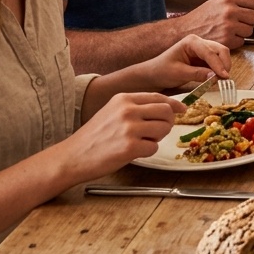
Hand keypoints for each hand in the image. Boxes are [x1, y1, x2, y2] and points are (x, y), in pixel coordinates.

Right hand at [64, 91, 182, 177]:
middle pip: (166, 111)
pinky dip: (147, 152)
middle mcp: (127, 110)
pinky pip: (154, 148)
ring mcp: (129, 128)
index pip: (158, 97)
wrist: (72, 156)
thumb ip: (136, 108)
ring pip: (163, 129)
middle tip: (157, 132)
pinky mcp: (129, 147)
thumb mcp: (112, 112)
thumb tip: (167, 108)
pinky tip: (132, 152)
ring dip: (158, 138)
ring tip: (141, 142)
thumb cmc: (94, 136)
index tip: (181, 110)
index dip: (173, 104)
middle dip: (167, 123)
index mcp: (123, 99)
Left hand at [139, 35, 231, 89]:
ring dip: (223, 67)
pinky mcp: (204, 59)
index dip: (218, 64)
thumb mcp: (178, 73)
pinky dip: (219, 71)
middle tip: (225, 79)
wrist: (152, 75)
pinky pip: (216, 63)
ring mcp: (202, 50)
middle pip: (220, 50)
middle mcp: (199, 43)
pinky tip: (216, 79)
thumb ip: (197, 74)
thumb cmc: (162, 71)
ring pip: (221, 56)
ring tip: (220, 80)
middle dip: (224, 64)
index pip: (210, 52)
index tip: (224, 76)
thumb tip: (215, 77)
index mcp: (191, 42)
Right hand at [175, 0, 253, 48]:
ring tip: (229, 30)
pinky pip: (241, 41)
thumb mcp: (217, 2)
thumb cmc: (201, 17)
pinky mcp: (226, 40)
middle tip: (240, 24)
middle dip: (250, 22)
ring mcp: (228, 26)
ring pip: (249, 31)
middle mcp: (229, 11)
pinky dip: (236, 41)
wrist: (183, 31)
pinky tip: (225, 37)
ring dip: (242, 32)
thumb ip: (235, 3)